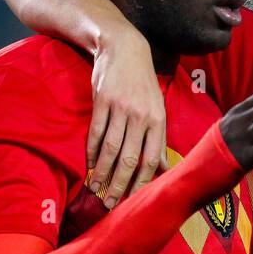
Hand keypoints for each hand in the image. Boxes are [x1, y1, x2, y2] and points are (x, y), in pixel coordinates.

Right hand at [87, 28, 166, 207]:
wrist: (124, 48)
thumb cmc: (142, 85)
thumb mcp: (157, 109)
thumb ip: (158, 140)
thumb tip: (163, 170)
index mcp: (158, 121)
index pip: (150, 160)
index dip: (141, 183)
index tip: (134, 202)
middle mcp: (141, 116)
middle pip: (129, 159)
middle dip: (119, 185)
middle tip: (110, 204)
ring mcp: (121, 108)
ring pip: (110, 149)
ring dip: (102, 173)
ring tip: (96, 189)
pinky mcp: (102, 100)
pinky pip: (95, 132)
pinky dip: (91, 152)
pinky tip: (89, 166)